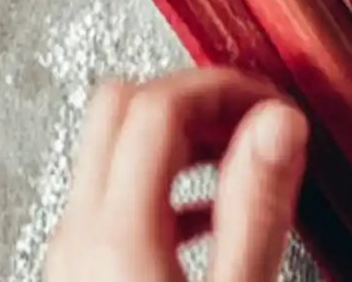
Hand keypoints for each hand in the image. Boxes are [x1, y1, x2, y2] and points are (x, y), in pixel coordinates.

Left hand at [46, 68, 309, 281]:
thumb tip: (278, 124)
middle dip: (193, 97)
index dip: (221, 87)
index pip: (158, 106)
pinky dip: (165, 180)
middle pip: (119, 108)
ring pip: (110, 146)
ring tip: (243, 159)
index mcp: (118, 236)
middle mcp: (81, 234)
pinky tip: (214, 212)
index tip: (271, 105)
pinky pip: (113, 195)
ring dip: (178, 135)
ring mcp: (73, 252)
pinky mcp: (82, 270)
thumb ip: (256, 211)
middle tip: (251, 119)